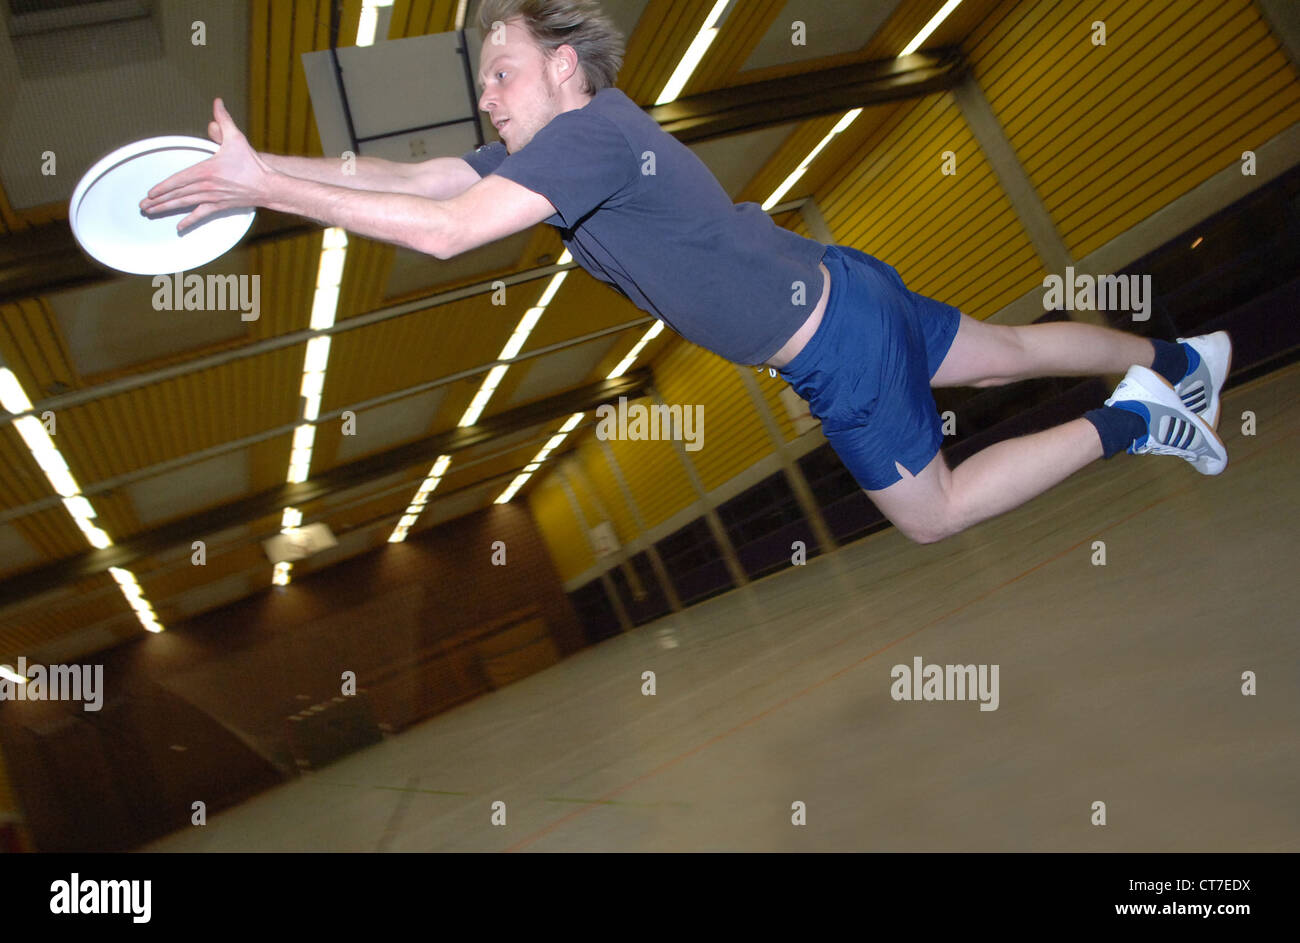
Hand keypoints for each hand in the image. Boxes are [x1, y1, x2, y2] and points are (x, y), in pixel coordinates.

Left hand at [139, 98, 272, 232]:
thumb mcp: (236, 138)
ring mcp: (212, 198)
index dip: (163, 187)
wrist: (267, 186)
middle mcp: (206, 186)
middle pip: (178, 195)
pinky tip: (178, 228)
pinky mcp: (219, 206)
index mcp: (206, 170)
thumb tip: (217, 102)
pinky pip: (201, 215)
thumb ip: (223, 120)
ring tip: (151, 213)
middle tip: (142, 206)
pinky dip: (189, 222)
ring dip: (166, 209)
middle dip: (159, 201)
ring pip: (185, 204)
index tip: (150, 193)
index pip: (179, 180)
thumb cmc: (251, 163)